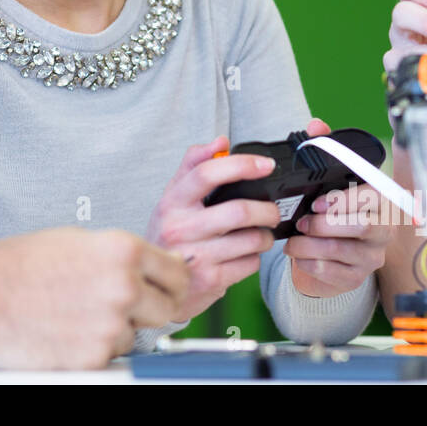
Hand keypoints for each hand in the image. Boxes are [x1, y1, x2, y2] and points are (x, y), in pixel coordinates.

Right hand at [0, 227, 189, 369]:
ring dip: (118, 328)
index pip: (178, 273)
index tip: (166, 287)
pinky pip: (112, 355)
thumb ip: (122, 254)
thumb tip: (159, 264)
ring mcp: (110, 324)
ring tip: (79, 314)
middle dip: (151, 307)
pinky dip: (95, 348)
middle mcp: (123, 286)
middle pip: (169, 308)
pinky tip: (67, 331)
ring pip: (137, 334)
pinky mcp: (93, 357)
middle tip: (122, 304)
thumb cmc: (18, 266)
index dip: (173, 281)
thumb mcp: (77, 241)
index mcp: (123, 250)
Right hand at [146, 136, 281, 321]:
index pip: (207, 173)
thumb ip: (194, 165)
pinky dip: (256, 257)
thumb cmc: (169, 236)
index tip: (265, 165)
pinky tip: (245, 254)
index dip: (242, 165)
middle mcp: (180, 228)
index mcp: (172, 202)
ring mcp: (196, 257)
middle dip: (267, 210)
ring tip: (260, 234)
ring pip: (252, 239)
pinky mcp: (211, 281)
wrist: (154, 285)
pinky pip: (250, 263)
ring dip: (266, 236)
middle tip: (272, 211)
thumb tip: (220, 141)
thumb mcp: (173, 198)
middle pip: (239, 211)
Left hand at [285, 118, 392, 297]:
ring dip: (310, 245)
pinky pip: (333, 272)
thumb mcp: (329, 180)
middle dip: (324, 224)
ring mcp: (372, 256)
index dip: (345, 200)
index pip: (374, 197)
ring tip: (291, 240)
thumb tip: (316, 126)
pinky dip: (309, 263)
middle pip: (362, 227)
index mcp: (379, 200)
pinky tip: (297, 255)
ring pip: (343, 251)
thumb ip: (324, 149)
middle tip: (301, 222)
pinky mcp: (357, 277)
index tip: (318, 203)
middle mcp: (383, 228)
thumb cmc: (332, 210)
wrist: (332, 250)